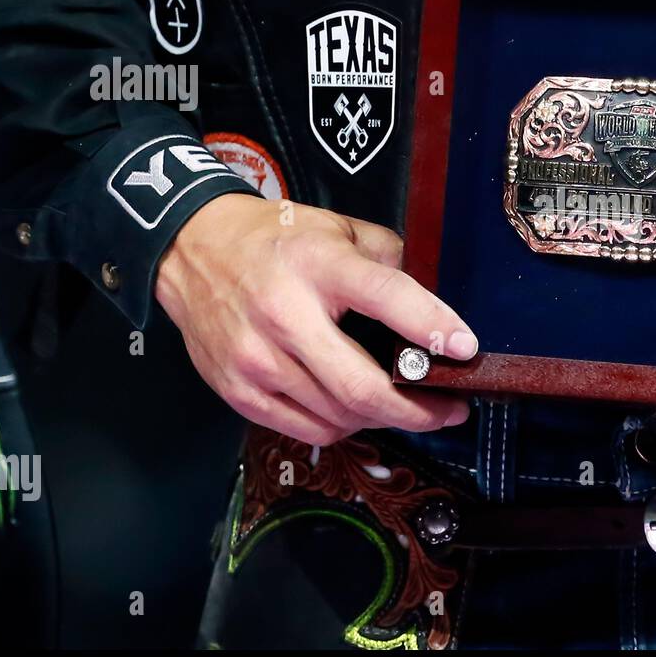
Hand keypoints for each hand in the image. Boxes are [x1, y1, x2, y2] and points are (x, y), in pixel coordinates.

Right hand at [156, 194, 476, 444]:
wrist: (190, 248)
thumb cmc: (272, 238)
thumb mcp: (337, 228)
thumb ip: (388, 260)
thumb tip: (429, 308)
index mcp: (318, 266)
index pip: (388, 298)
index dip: (434, 327)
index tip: (465, 348)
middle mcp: (285, 315)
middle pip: (362, 387)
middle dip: (419, 410)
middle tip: (449, 408)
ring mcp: (256, 359)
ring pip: (339, 416)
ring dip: (382, 419)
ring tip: (404, 407)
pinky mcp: (237, 389)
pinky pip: (306, 429)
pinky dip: (342, 426)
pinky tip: (356, 411)